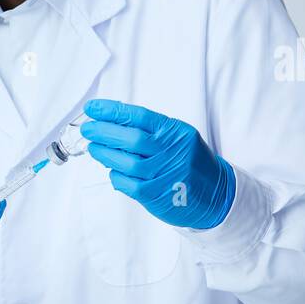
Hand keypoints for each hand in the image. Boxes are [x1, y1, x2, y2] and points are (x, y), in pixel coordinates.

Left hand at [81, 99, 234, 229]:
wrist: (216, 194)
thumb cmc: (190, 163)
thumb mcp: (178, 138)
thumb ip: (151, 130)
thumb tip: (113, 121)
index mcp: (176, 132)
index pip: (140, 116)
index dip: (112, 111)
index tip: (93, 108)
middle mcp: (171, 151)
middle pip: (131, 138)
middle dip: (104, 132)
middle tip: (88, 129)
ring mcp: (164, 174)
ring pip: (126, 162)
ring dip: (105, 154)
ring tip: (94, 148)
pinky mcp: (156, 195)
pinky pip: (127, 183)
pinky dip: (115, 175)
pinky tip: (113, 170)